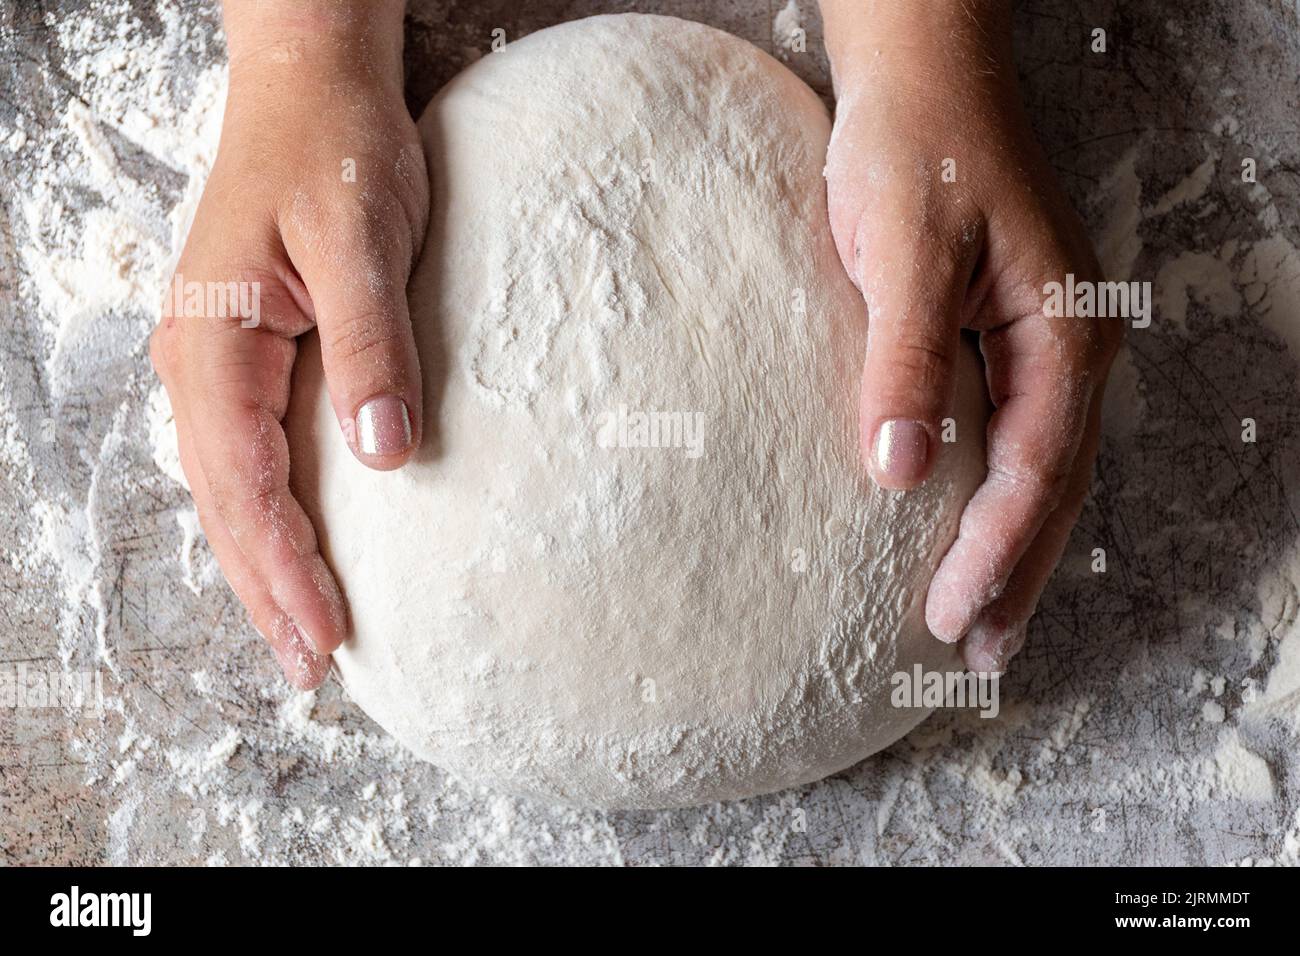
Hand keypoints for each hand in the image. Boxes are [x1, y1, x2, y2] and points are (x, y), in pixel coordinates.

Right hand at [150, 0, 427, 687]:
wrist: (313, 87)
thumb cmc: (334, 148)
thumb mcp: (360, 240)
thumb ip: (370, 344)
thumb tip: (384, 454)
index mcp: (214, 344)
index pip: (245, 484)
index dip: (283, 569)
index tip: (327, 636)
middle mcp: (201, 365)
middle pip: (227, 506)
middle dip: (268, 592)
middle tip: (315, 671)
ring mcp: (220, 364)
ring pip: (235, 491)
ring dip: (266, 568)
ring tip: (304, 638)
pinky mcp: (253, 358)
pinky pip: (255, 458)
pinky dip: (275, 519)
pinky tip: (301, 553)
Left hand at [820, 0, 1120, 672]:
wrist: (923, 77)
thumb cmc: (915, 148)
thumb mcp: (902, 250)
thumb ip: (906, 361)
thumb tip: (898, 473)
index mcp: (1062, 330)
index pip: (1034, 468)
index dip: (995, 550)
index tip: (950, 616)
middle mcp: (1070, 346)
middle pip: (1053, 486)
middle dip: (1015, 573)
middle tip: (977, 654)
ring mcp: (1046, 343)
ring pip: (1040, 470)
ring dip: (1013, 548)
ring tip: (982, 622)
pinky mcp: (1008, 338)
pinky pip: (1014, 438)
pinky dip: (997, 499)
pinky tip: (969, 532)